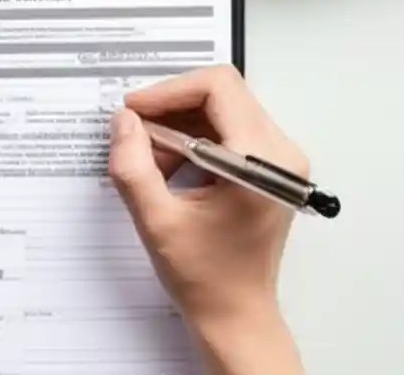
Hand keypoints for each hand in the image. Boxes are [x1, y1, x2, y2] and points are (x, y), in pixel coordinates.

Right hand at [108, 66, 306, 374]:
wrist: (237, 315)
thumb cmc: (207, 278)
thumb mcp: (157, 221)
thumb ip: (133, 166)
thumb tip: (124, 122)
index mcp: (261, 161)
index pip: (218, 88)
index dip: (169, 91)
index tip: (135, 111)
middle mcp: (279, 153)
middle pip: (221, 94)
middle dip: (170, 108)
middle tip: (135, 133)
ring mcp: (277, 160)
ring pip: (221, 110)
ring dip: (179, 126)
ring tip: (150, 161)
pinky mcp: (268, 168)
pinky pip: (226, 131)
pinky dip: (192, 141)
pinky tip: (168, 170)